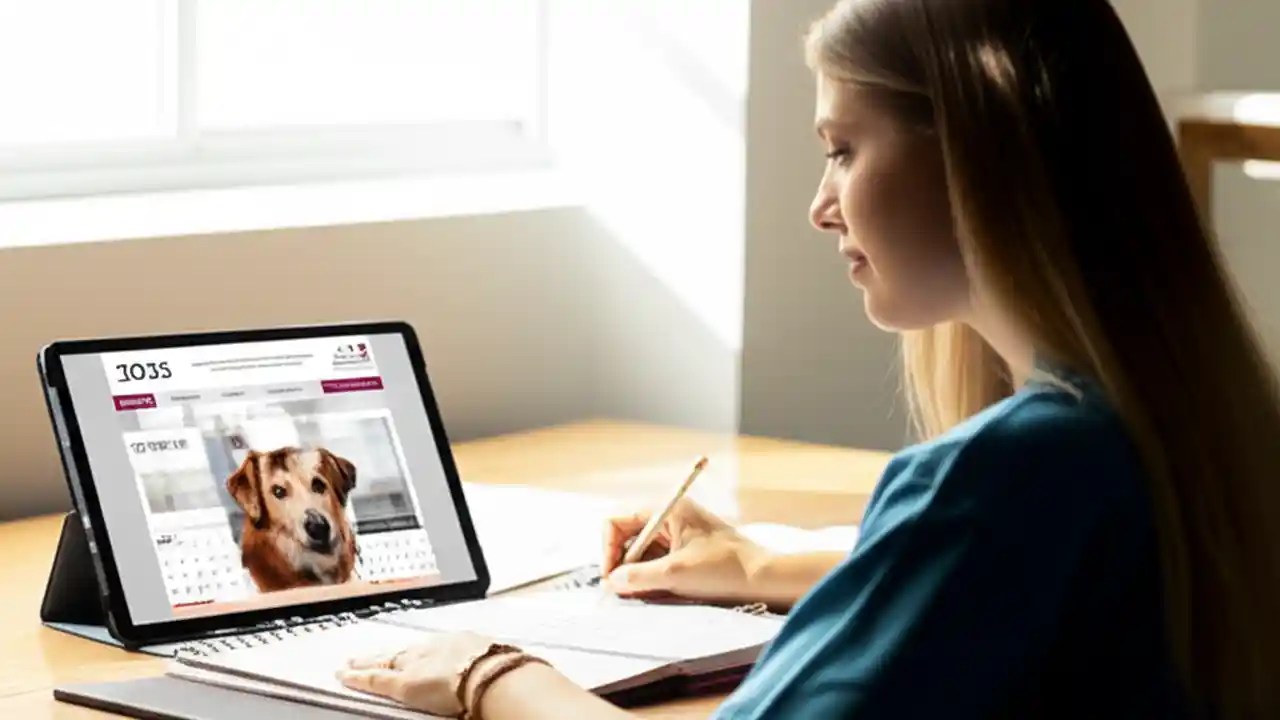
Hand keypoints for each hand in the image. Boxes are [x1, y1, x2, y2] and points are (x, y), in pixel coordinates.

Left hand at [337, 631, 510, 715]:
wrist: (495, 677)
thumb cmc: (505, 673)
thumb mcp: (499, 664)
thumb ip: (489, 670)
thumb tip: (503, 676)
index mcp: (461, 643)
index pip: (432, 648)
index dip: (416, 652)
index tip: (408, 653)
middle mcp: (436, 648)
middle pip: (404, 651)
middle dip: (387, 653)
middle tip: (369, 653)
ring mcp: (418, 664)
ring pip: (386, 661)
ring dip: (369, 662)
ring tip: (353, 664)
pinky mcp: (404, 684)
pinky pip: (376, 679)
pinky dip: (358, 677)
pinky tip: (344, 676)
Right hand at [601, 497, 772, 603]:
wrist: (764, 578)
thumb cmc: (723, 569)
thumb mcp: (675, 574)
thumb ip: (639, 576)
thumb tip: (612, 581)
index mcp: (668, 510)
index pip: (618, 522)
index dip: (608, 549)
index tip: (611, 577)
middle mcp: (671, 516)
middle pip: (628, 536)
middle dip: (622, 563)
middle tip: (622, 590)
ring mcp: (679, 533)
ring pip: (643, 551)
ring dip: (637, 572)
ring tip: (639, 593)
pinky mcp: (687, 550)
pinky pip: (658, 560)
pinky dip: (651, 575)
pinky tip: (654, 591)